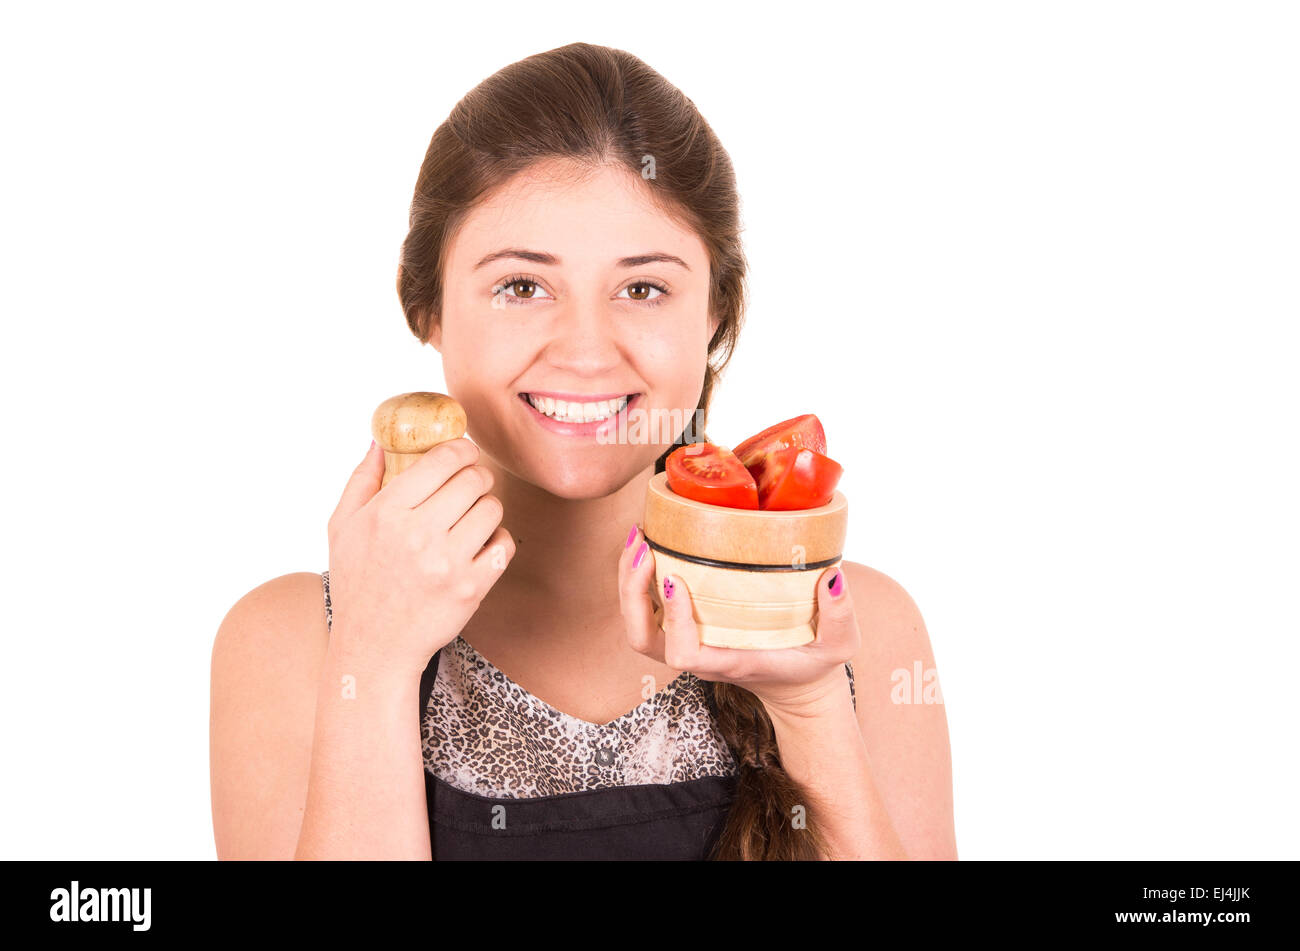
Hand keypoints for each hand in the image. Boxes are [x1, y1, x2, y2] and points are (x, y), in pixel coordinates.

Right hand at [326, 438, 514, 674]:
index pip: (443, 459)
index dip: (461, 449)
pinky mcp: (471, 588)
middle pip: (474, 479)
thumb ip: (362, 480)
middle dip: (476, 477)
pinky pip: (504, 543)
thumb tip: (379, 440)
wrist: (374, 646)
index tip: (463, 453)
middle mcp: (418, 535)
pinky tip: (479, 545)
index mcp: (386, 513)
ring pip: (493, 508)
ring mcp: (447, 563)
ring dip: (486, 508)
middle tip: (470, 485)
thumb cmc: (357, 583)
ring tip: (471, 519)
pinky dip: (497, 540)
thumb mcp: (342, 528)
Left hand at [617, 525, 858, 715]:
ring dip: (627, 583)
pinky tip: (647, 542)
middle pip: (643, 638)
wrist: (795, 682)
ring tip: (637, 536)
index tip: (676, 579)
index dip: (675, 620)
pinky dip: (636, 579)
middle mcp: (699, 657)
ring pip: (637, 625)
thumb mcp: (839, 645)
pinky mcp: (682, 630)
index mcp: (730, 662)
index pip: (685, 654)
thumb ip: (841, 616)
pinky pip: (645, 610)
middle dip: (633, 593)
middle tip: (643, 546)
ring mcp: (686, 644)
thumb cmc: (814, 662)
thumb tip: (832, 578)